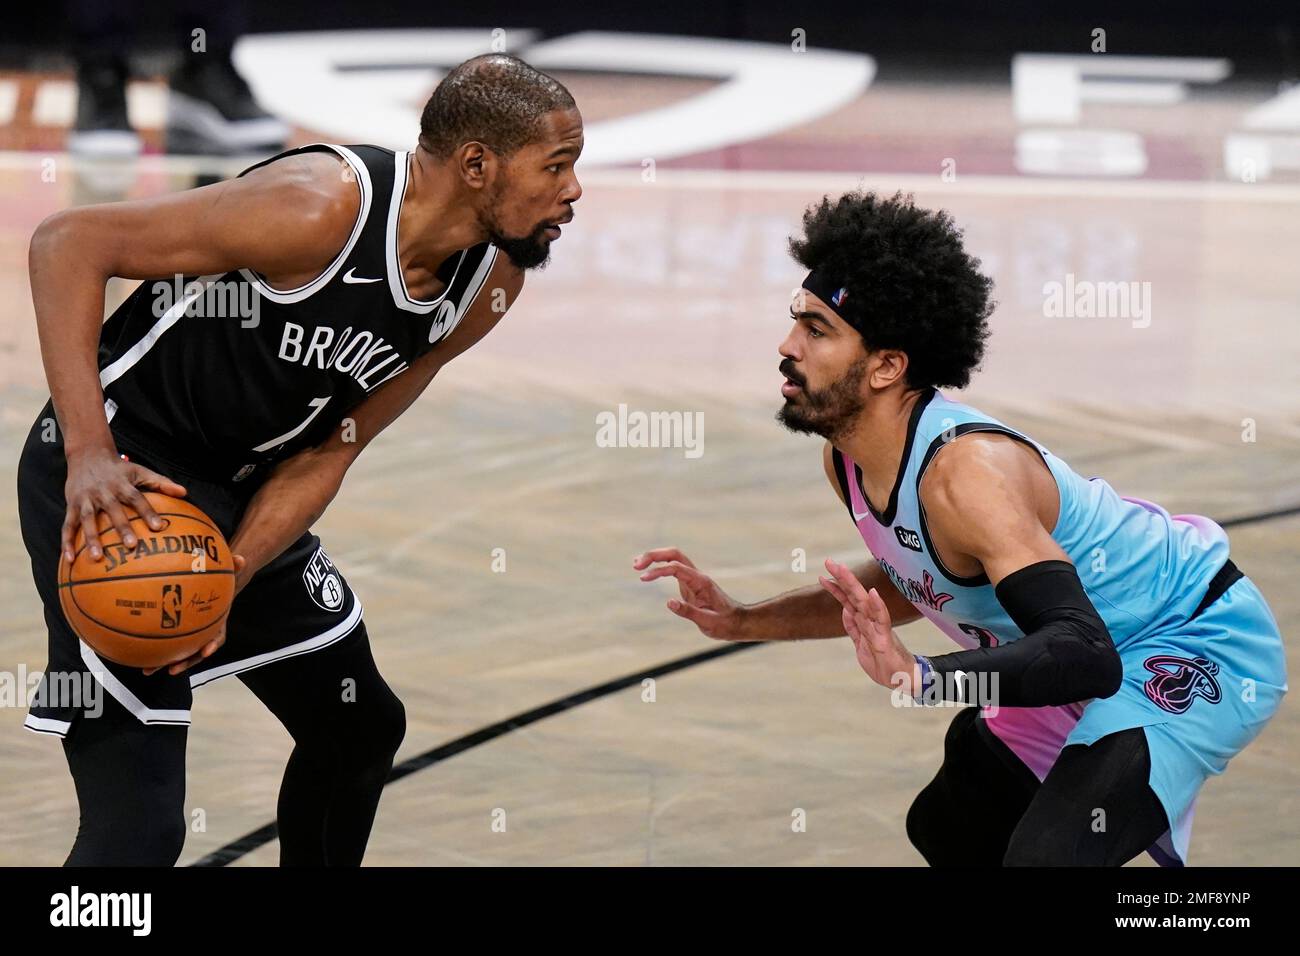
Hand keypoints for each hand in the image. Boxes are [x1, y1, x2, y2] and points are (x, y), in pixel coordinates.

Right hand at [62, 447, 186, 562]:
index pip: (137, 498)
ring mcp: (86, 499)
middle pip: (113, 510)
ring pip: (88, 520)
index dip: (148, 512)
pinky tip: (68, 560)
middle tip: (132, 545)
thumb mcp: (140, 471)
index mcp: (122, 484)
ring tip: (97, 557)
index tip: (159, 527)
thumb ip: (161, 482)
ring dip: (91, 539)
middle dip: (122, 528)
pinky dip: (66, 542)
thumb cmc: (118, 469)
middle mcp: (103, 492)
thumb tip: (185, 492)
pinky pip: (68, 525)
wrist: (87, 455)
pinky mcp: (71, 505)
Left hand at [144, 554, 245, 675]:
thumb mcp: (229, 574)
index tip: (206, 651)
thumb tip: (241, 558)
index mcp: (218, 623)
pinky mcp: (176, 633)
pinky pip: (165, 643)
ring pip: (178, 653)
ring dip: (164, 663)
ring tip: (148, 671)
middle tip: (173, 669)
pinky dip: (153, 650)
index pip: (218, 637)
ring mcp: (191, 636)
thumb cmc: (221, 583)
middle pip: (195, 653)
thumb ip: (234, 568)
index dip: (212, 645)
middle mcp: (204, 633)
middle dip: (184, 662)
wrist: (216, 590)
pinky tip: (136, 654)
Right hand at [634, 548, 749, 640]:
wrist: (738, 622)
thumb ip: (689, 612)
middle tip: (636, 564)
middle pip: (674, 554)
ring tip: (636, 564)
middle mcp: (696, 576)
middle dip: (654, 555)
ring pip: (673, 559)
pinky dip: (659, 566)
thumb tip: (668, 602)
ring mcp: (693, 579)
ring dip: (655, 558)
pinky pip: (673, 569)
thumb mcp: (708, 622)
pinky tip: (648, 572)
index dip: (658, 570)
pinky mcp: (690, 585)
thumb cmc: (725, 623)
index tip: (643, 578)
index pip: (676, 568)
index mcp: (701, 582)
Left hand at [819, 558, 917, 692]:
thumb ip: (853, 627)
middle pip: (854, 596)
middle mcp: (870, 621)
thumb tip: (845, 609)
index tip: (822, 576)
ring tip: (842, 570)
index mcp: (864, 622)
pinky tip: (872, 593)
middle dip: (842, 578)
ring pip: (864, 603)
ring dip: (853, 586)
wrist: (901, 679)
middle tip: (830, 562)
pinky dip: (877, 606)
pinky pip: (882, 619)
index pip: (848, 601)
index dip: (836, 588)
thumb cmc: (882, 662)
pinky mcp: (886, 638)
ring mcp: (878, 628)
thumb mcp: (860, 644)